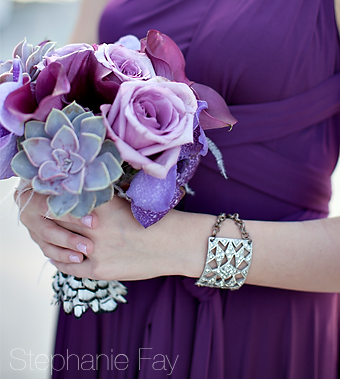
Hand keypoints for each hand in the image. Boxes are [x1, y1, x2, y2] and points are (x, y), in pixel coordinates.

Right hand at [16, 181, 95, 265]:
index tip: (94, 222)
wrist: (54, 187)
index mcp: (32, 196)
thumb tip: (97, 192)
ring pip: (47, 244)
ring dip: (65, 252)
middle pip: (48, 230)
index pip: (50, 208)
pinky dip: (62, 257)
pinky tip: (77, 261)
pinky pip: (48, 251)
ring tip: (83, 257)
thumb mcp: (70, 182)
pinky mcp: (38, 238)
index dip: (71, 215)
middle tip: (90, 246)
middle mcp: (28, 213)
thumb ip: (78, 188)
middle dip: (69, 240)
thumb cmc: (68, 181)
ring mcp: (32, 228)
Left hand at [49, 195, 182, 280]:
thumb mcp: (131, 202)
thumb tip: (87, 193)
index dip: (51, 198)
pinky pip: (68, 266)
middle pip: (58, 221)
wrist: (178, 245)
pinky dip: (58, 259)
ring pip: (60, 244)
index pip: (64, 201)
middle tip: (37, 212)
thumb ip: (106, 200)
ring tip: (46, 232)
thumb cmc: (160, 219)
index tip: (44, 195)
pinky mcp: (99, 271)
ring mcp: (96, 252)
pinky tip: (56, 254)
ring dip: (51, 239)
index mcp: (103, 208)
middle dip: (47, 216)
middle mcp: (95, 230)